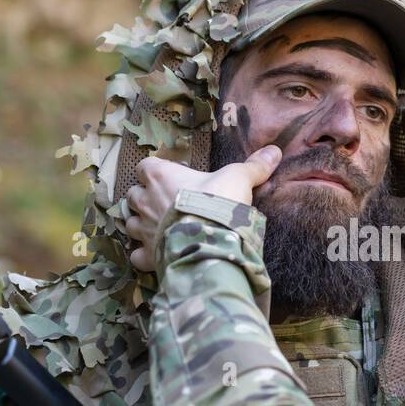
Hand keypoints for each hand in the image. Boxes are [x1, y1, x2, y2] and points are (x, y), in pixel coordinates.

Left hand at [124, 146, 280, 271]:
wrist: (210, 242)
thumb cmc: (217, 203)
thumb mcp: (238, 179)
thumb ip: (252, 167)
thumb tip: (274, 151)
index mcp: (161, 176)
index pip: (146, 166)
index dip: (156, 171)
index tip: (170, 176)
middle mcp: (146, 200)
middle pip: (133, 194)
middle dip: (144, 198)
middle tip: (164, 204)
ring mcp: (143, 229)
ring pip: (130, 223)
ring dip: (141, 225)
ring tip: (159, 229)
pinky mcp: (147, 255)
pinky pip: (137, 254)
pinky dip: (143, 254)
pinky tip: (157, 254)